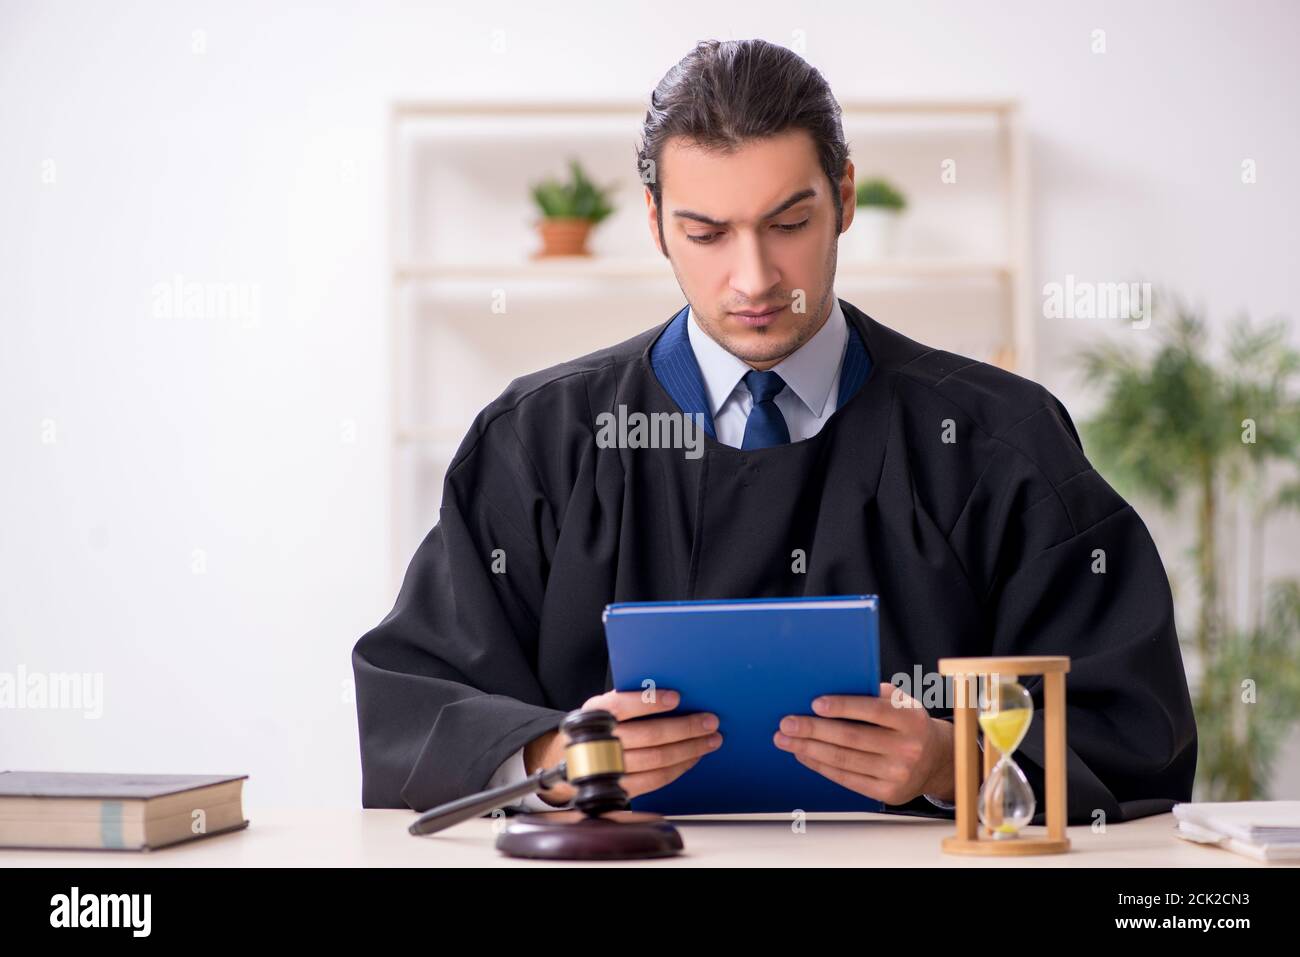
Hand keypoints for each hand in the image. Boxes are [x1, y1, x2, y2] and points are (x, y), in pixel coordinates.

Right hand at [524, 689, 721, 805]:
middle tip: (709, 721)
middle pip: (648, 735)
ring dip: (689, 749)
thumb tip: (672, 694)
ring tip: (710, 740)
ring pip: (657, 760)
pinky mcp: (619, 790)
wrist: (566, 760)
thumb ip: (626, 700)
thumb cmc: (595, 726)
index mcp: (593, 715)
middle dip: (684, 728)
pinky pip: (656, 780)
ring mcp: (609, 770)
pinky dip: (678, 768)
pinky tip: (692, 757)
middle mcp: (599, 743)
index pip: (621, 706)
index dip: (649, 702)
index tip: (677, 697)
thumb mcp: (600, 708)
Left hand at [772, 681, 954, 805]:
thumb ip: (874, 694)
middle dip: (814, 729)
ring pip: (844, 760)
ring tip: (786, 740)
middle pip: (852, 737)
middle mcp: (907, 747)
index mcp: (911, 719)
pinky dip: (821, 766)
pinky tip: (804, 755)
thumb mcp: (901, 703)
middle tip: (787, 723)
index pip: (873, 710)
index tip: (815, 703)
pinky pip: (847, 779)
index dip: (843, 706)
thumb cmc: (908, 723)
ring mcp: (898, 773)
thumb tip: (830, 685)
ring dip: (809, 749)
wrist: (937, 760)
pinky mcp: (888, 793)